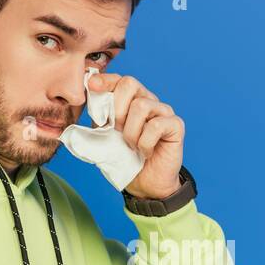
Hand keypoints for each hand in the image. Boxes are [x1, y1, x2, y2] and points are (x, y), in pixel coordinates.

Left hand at [87, 71, 183, 199]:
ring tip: (132, 145)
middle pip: (130, 84)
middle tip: (117, 130)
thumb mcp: (104, 138)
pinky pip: (155, 125)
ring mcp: (163, 112)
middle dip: (116, 108)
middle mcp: (148, 101)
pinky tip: (146, 152)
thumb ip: (98, 119)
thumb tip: (88, 100)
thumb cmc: (125, 160)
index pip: (118, 80)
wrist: (144, 185)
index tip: (93, 86)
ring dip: (130, 131)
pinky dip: (145, 142)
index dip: (105, 80)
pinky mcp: (175, 125)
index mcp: (130, 101)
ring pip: (141, 106)